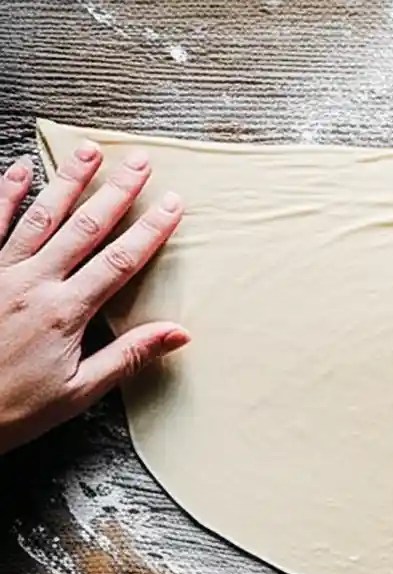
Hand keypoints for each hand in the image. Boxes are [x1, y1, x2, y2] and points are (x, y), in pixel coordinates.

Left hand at [0, 141, 188, 454]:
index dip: (151, 230)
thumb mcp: (77, 393)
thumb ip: (127, 357)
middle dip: (116, 191)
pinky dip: (4, 194)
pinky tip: (19, 170)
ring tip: (90, 150)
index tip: (174, 203)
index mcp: (65, 313)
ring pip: (40, 216)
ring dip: (67, 181)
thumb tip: (179, 333)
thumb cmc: (10, 408)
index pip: (120, 262)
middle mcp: (33, 283)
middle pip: (84, 228)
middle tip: (140, 160)